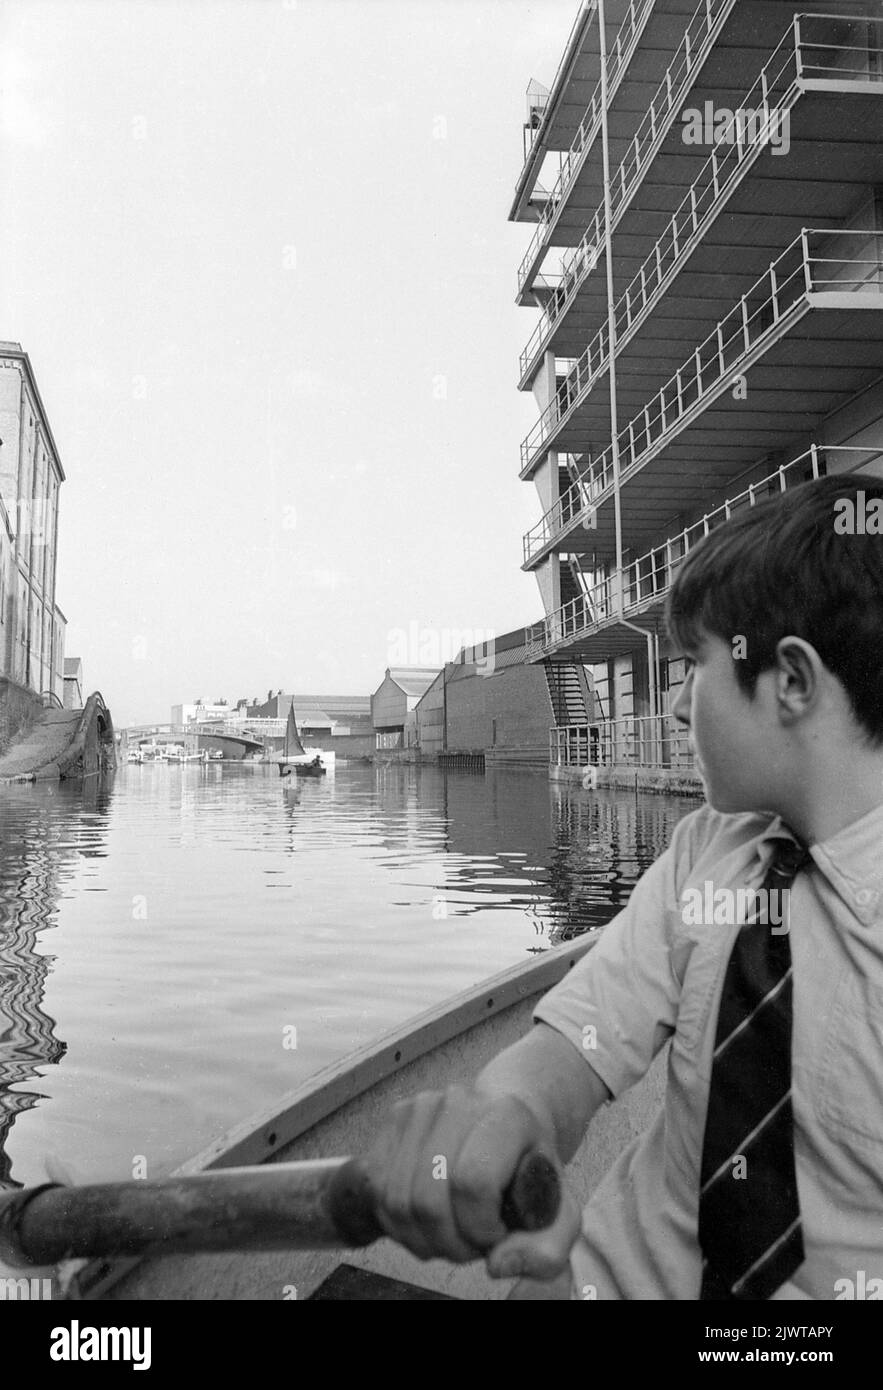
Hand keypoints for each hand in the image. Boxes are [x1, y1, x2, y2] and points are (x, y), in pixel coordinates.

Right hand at [359, 1084, 581, 1279]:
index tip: (498, 1233)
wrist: (506, 1123)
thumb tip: (497, 1264)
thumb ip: (547, 1251)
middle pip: (427, 1199)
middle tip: (472, 1243)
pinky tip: (428, 1221)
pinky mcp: (393, 1120)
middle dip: (449, 1242)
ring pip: (396, 1200)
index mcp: (508, 1115)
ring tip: (452, 1232)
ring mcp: (420, 1107)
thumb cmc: (530, 1172)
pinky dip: (399, 1224)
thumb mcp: (559, 1214)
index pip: (473, 1182)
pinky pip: (377, 1191)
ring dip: (422, 1238)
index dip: (480, 1228)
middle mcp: (459, 1100)